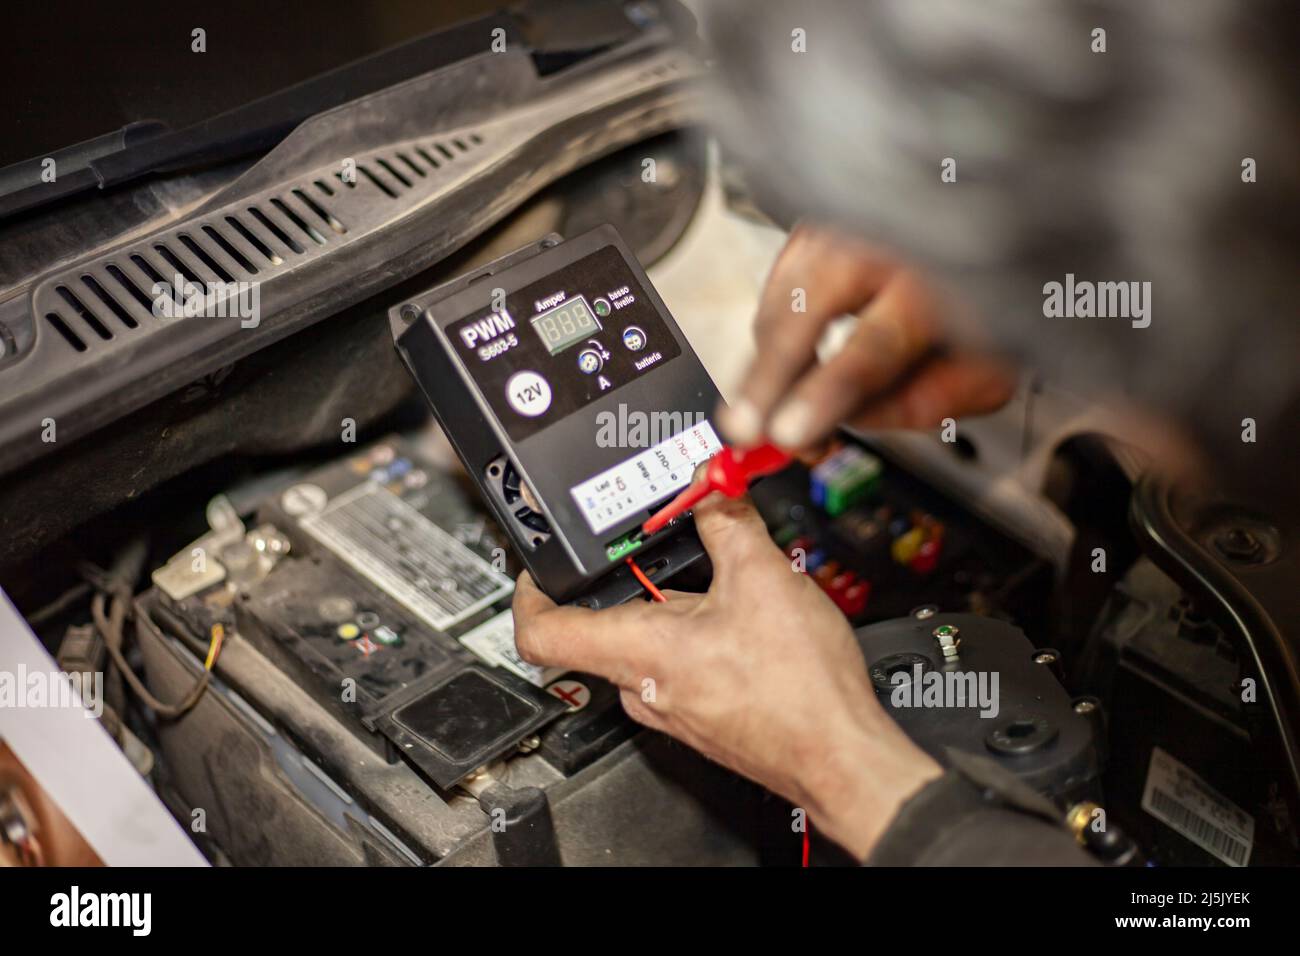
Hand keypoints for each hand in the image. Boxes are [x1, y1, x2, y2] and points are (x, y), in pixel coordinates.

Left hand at [512, 493, 941, 859]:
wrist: (841, 756)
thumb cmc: (800, 691)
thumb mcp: (763, 577)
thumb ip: (727, 520)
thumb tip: (710, 484)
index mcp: (638, 652)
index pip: (541, 632)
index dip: (528, 592)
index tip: (538, 565)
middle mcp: (643, 688)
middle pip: (603, 625)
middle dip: (631, 576)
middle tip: (654, 541)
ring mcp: (671, 707)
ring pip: (647, 645)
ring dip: (672, 605)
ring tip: (713, 575)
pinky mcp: (701, 715)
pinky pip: (677, 665)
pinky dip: (696, 632)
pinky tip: (739, 617)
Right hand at [718, 224, 1016, 449]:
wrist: (990, 230)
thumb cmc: (990, 305)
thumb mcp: (987, 370)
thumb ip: (923, 404)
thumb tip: (845, 419)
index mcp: (942, 283)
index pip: (872, 347)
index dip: (825, 393)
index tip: (790, 433)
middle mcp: (890, 242)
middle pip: (808, 304)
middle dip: (769, 374)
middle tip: (743, 427)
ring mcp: (851, 224)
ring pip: (785, 292)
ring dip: (767, 356)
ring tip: (761, 406)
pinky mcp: (823, 222)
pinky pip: (782, 278)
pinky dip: (775, 322)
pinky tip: (784, 359)